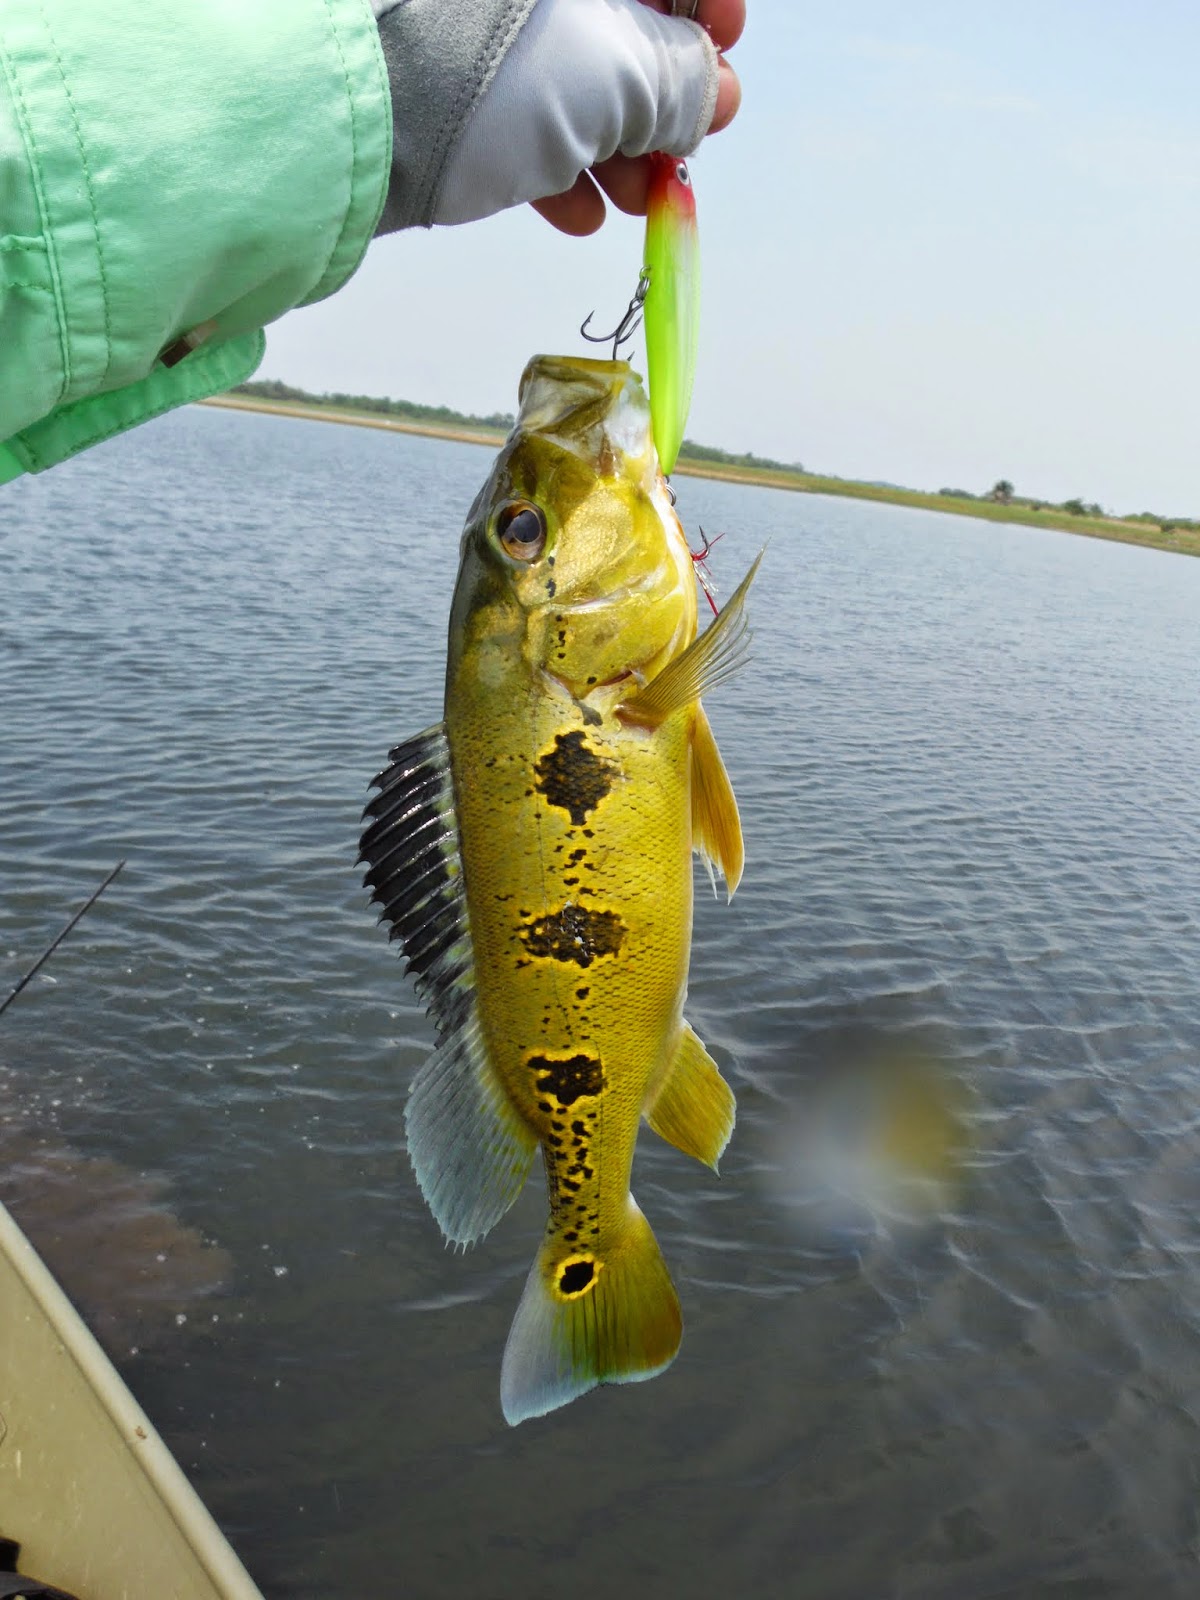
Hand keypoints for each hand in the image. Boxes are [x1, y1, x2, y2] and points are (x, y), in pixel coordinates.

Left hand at [432, 0, 745, 232]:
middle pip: (613, 23)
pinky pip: (512, 108)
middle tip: (678, 152)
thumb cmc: (496, 70)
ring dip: (613, 144)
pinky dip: (552, 159)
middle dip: (657, 95)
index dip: (703, 3)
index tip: (726, 46)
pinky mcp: (441, 77)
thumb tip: (717, 94)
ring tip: (637, 202)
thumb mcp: (616, 75)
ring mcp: (478, 26)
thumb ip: (680, 81)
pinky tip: (578, 213)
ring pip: (564, 72)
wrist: (355, 114)